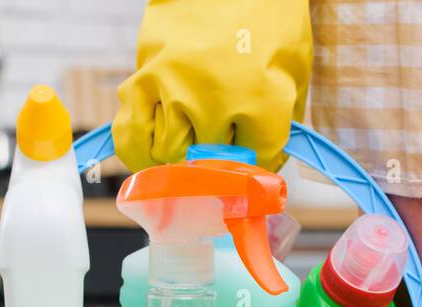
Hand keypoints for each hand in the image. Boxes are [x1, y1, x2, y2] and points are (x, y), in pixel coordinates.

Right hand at [114, 0, 311, 171]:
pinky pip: (130, 135)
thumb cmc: (265, 22)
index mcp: (261, 98)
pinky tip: (151, 153)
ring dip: (179, 153)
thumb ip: (278, 125)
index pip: (255, 161)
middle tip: (222, 138)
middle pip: (207, 164)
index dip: (256, 159)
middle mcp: (214, 99)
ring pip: (168, 156)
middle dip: (217, 157)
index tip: (253, 150)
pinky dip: (138, 153)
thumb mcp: (290, 72)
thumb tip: (257, 170)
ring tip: (190, 140)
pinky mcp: (143, 78)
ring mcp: (174, 89)